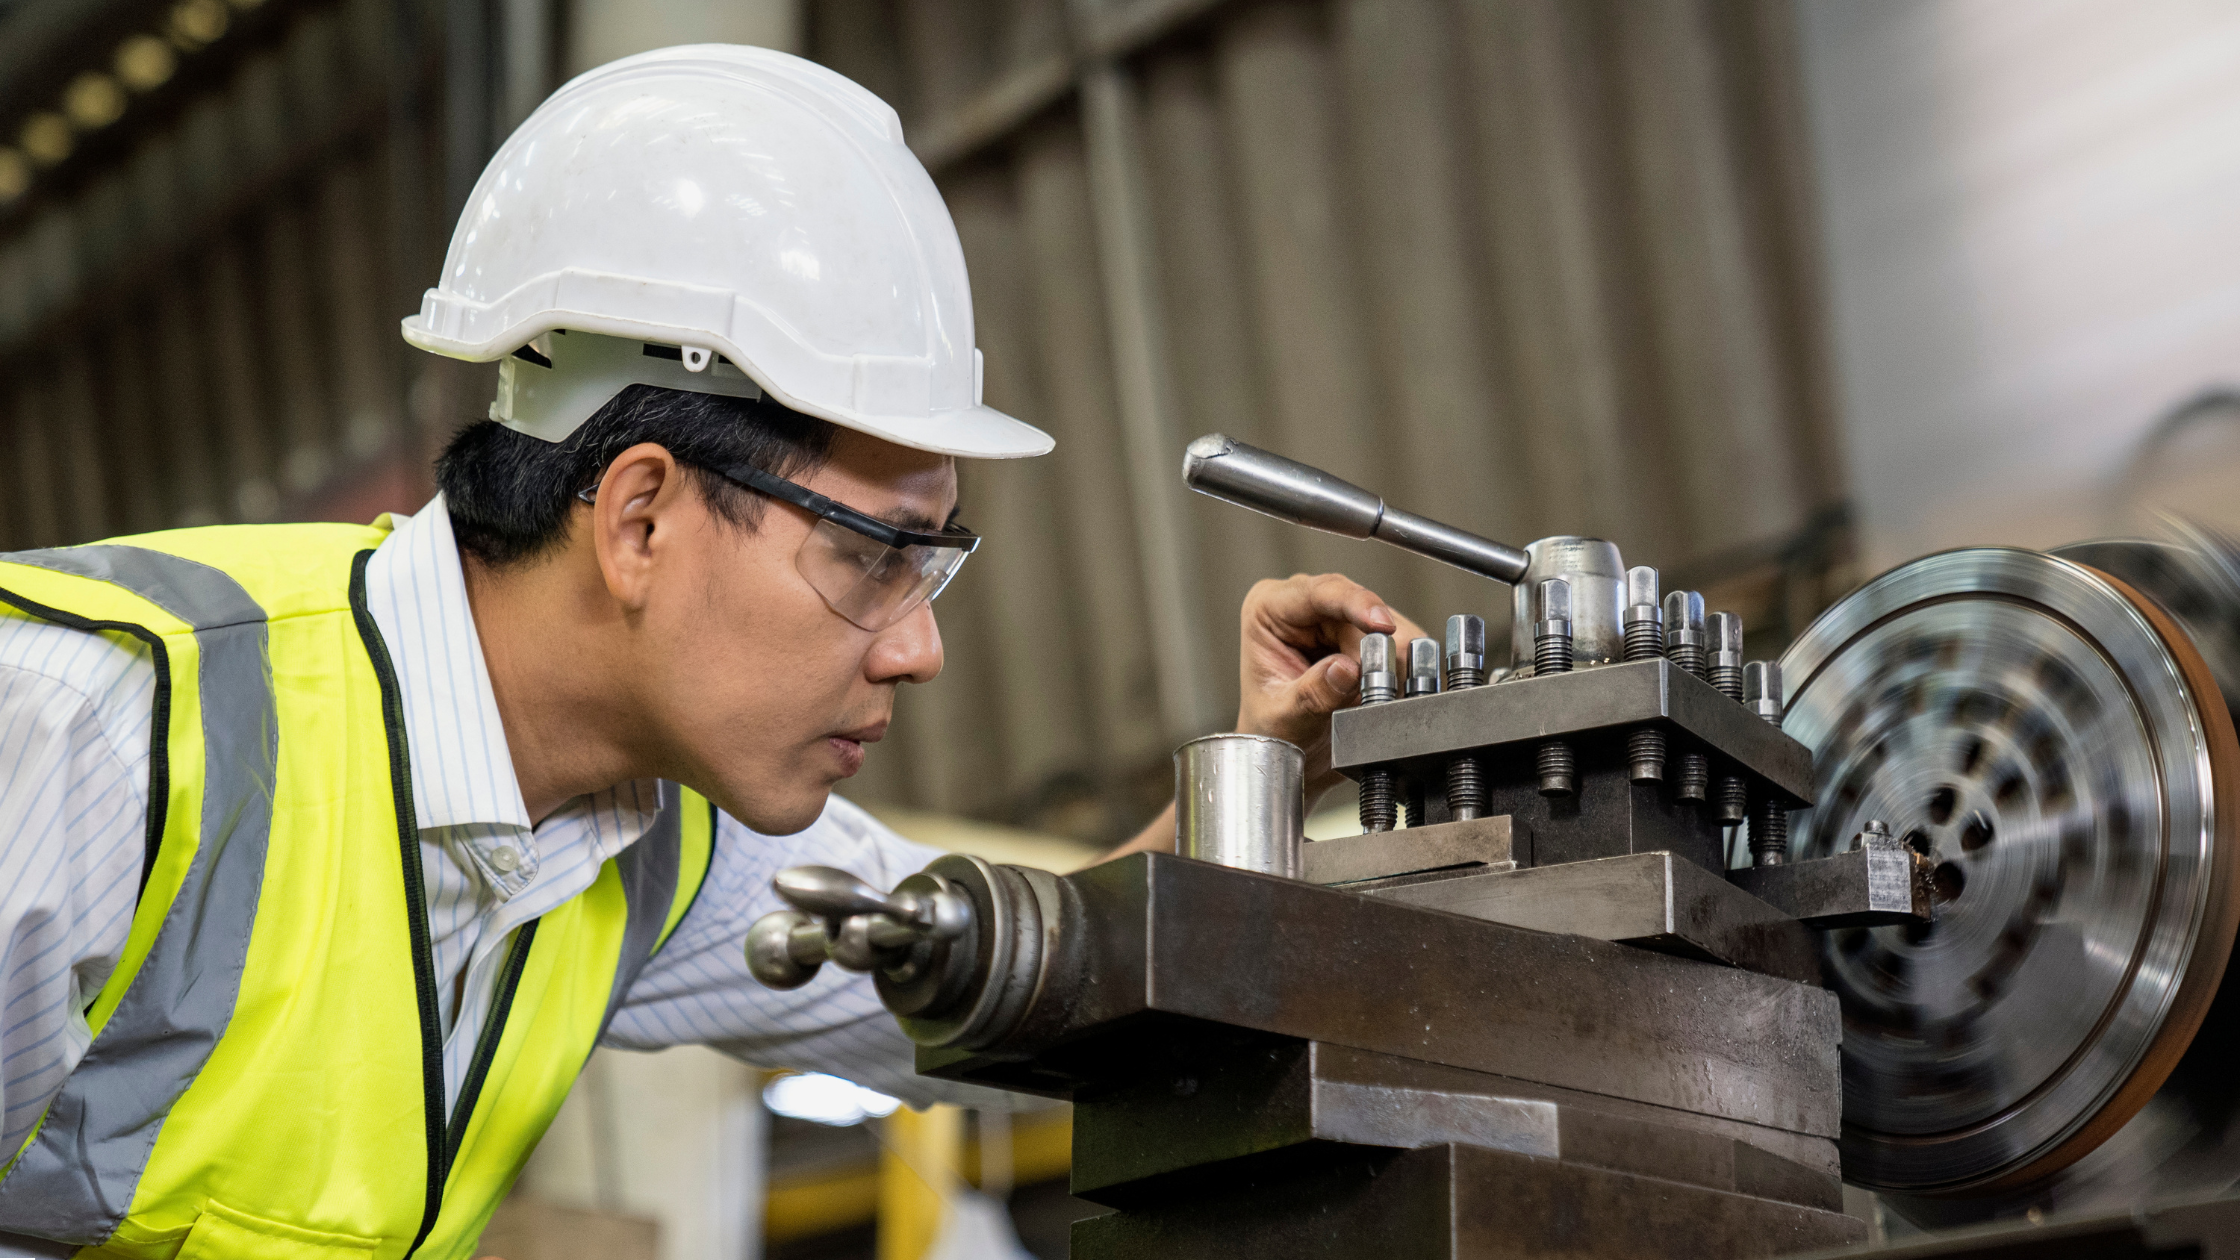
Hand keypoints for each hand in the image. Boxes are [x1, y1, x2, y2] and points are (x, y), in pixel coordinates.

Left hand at [1234, 573, 1427, 801]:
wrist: (1289, 755)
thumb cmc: (1273, 731)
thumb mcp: (1284, 718)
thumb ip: (1313, 694)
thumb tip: (1346, 669)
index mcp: (1269, 609)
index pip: (1318, 593)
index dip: (1355, 604)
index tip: (1382, 626)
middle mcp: (1303, 604)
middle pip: (1359, 611)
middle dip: (1376, 651)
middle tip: (1376, 690)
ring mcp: (1337, 616)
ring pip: (1385, 626)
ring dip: (1389, 663)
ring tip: (1371, 698)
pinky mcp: (1364, 633)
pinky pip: (1398, 641)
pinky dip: (1398, 669)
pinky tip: (1384, 691)